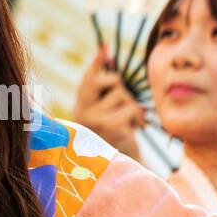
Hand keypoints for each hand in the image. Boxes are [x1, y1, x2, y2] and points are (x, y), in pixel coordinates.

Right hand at [72, 45, 145, 161]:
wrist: (120, 171)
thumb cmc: (116, 139)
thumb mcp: (106, 114)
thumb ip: (105, 92)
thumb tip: (108, 53)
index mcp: (79, 106)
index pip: (88, 77)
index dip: (98, 60)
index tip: (107, 45)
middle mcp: (81, 111)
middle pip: (109, 81)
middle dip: (122, 88)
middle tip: (124, 104)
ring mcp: (94, 119)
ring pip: (123, 95)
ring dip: (132, 107)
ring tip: (129, 122)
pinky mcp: (109, 126)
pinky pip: (130, 109)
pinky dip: (137, 117)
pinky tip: (133, 129)